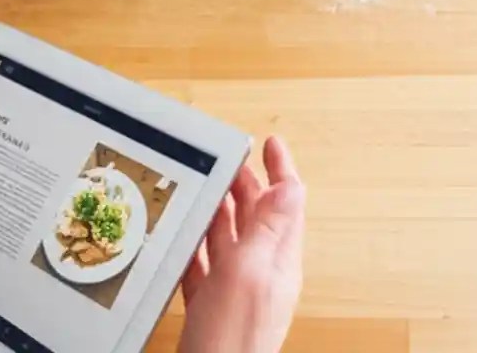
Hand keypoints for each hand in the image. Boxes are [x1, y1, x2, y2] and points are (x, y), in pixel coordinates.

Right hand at [179, 136, 306, 352]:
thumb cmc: (233, 341)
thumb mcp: (251, 274)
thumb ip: (269, 230)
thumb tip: (291, 186)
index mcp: (278, 261)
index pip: (286, 203)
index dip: (281, 169)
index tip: (272, 143)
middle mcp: (261, 274)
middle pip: (257, 216)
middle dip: (246, 184)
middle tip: (231, 158)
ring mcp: (236, 292)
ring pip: (230, 240)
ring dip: (221, 211)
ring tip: (208, 187)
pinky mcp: (211, 309)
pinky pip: (205, 268)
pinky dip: (197, 247)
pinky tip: (185, 239)